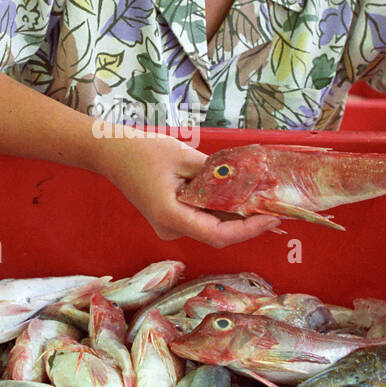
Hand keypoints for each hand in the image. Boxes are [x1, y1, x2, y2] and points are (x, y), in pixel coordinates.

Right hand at [93, 132, 280, 247]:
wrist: (111, 153)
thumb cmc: (143, 151)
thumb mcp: (184, 156)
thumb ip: (216, 174)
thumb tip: (249, 182)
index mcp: (171, 216)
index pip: (218, 235)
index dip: (249, 230)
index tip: (271, 217)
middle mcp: (171, 229)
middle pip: (218, 235)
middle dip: (248, 223)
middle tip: (274, 205)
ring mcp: (170, 227)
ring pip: (211, 228)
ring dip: (236, 216)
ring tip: (261, 198)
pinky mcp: (172, 219)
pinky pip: (202, 220)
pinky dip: (221, 211)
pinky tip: (239, 197)